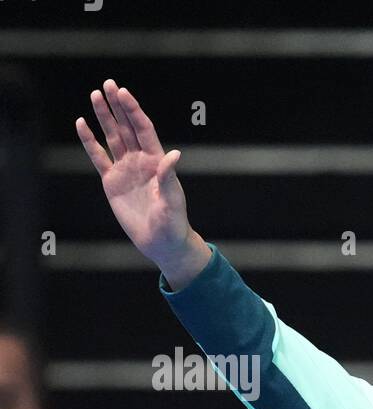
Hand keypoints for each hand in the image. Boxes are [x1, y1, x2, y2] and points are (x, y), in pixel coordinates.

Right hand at [75, 80, 206, 284]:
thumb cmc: (173, 224)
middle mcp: (141, 161)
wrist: (161, 242)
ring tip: (95, 95)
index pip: (144, 130)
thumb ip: (169, 177)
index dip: (133, 112)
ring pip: (112, 137)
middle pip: (127, 127)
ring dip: (104, 117)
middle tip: (108, 84)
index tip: (123, 93)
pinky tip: (81, 123)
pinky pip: (98, 157)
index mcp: (157, 162)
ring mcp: (125, 169)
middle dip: (118, 106)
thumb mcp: (173, 201)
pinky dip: (89, 141)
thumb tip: (174, 154)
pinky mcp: (111, 181)